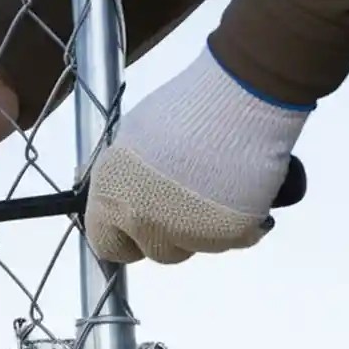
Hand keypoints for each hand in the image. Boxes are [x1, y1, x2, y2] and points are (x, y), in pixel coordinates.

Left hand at [84, 47, 310, 264]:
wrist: (238, 97)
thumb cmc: (185, 108)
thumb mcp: (133, 141)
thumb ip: (125, 182)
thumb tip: (128, 200)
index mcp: (113, 197)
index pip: (107, 244)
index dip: (126, 237)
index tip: (140, 229)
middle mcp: (144, 222)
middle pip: (157, 251)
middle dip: (172, 232)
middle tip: (189, 199)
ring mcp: (188, 233)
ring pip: (197, 246)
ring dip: (206, 225)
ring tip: (218, 182)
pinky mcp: (229, 236)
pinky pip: (234, 240)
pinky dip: (240, 221)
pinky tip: (241, 188)